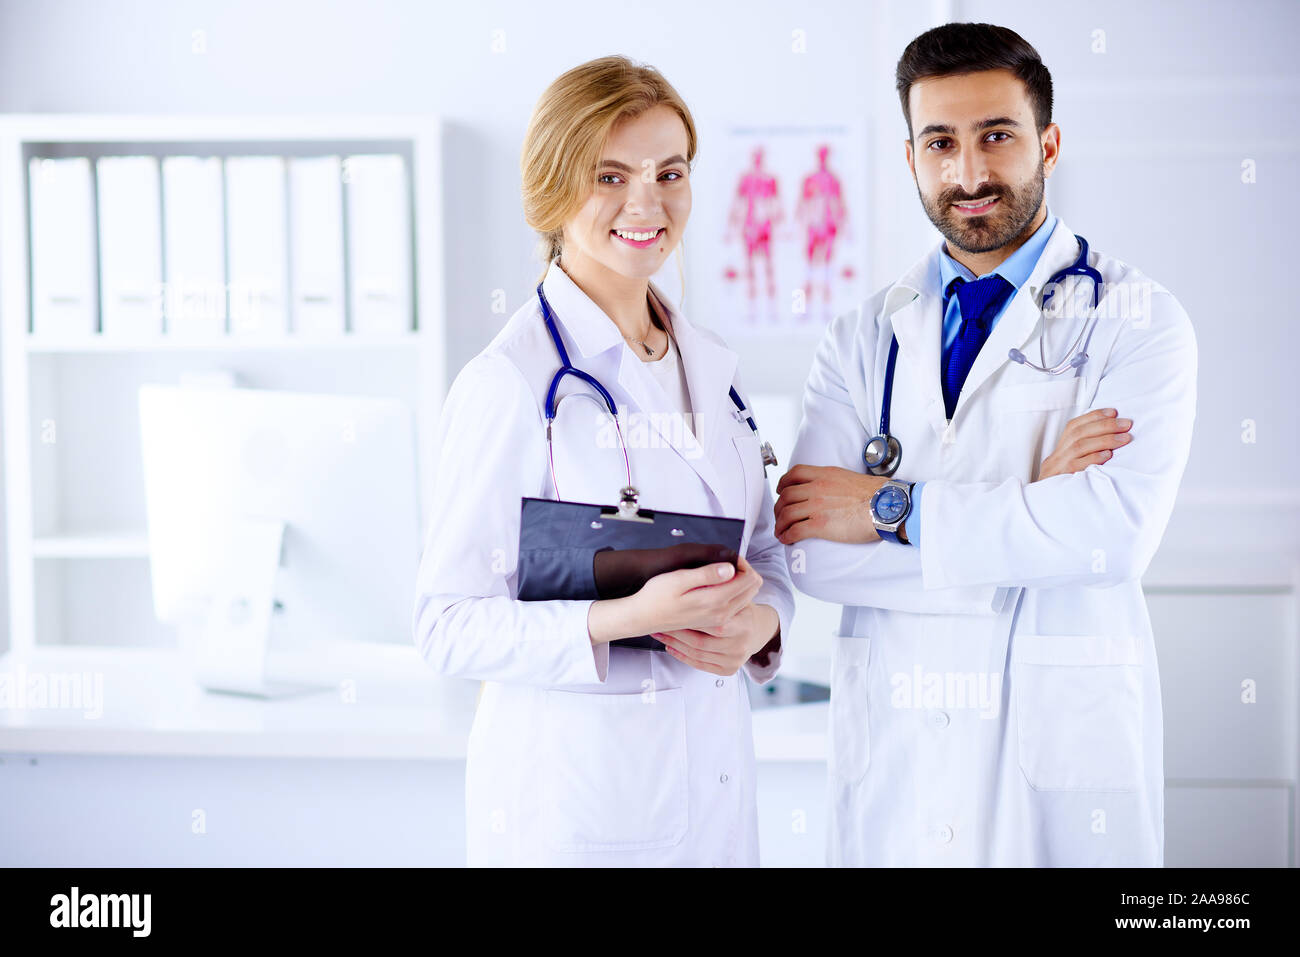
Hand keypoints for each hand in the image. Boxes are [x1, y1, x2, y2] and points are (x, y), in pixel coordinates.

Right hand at [587, 552, 761, 644]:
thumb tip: (730, 568)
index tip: (728, 556)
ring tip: (721, 572)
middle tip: (726, 562)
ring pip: (747, 597)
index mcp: (715, 601)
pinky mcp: (714, 622)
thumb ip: (707, 574)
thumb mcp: (679, 579)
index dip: (742, 562)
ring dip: (741, 581)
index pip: (748, 578)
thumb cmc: (656, 596)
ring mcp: (719, 619)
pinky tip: (718, 585)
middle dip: (745, 571)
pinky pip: (737, 605)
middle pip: (752, 588)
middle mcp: (722, 613)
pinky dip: (735, 593)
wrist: (643, 617)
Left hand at [655, 567, 779, 675]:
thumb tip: (728, 566)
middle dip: (677, 631)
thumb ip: (729, 581)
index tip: (668, 608)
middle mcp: (741, 643)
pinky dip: (682, 655)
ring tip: (660, 633)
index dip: (687, 617)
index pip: (712, 620)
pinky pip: (700, 664)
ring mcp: (735, 658)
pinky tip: (670, 646)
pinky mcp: (729, 669)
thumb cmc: (743, 608)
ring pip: (697, 652)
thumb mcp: (739, 591)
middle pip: (700, 640)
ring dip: (675, 643)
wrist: (758, 630)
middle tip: (658, 623)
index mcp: (744, 621)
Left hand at [773, 464, 887, 544]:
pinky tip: (786, 539)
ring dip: (780, 524)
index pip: (794, 473)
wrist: (886, 507)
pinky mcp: (820, 525)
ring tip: (780, 531)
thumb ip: (834, 482)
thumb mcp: (849, 478)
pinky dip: (786, 536)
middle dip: (779, 507)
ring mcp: (817, 506)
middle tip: (780, 516)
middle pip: (786, 495)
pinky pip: (794, 530)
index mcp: (825, 475)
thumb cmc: (876, 495)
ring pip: (786, 513)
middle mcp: (817, 488)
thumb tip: (832, 490)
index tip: (781, 490)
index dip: (783, 483)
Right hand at [1038, 408, 1132, 480]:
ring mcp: (1057, 467)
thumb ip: (1085, 453)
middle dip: (1105, 426)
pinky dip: (1094, 458)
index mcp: (1059, 450)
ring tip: (1125, 438)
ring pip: (1079, 446)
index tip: (1114, 412)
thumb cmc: (1067, 486)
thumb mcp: (1070, 467)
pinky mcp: (1062, 479)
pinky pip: (1077, 465)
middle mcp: (1056, 456)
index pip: (1074, 426)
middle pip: (1078, 433)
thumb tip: (1111, 436)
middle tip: (1126, 424)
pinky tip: (1109, 455)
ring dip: (1105, 439)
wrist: (1044, 509)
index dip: (1093, 416)